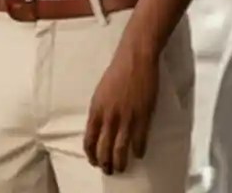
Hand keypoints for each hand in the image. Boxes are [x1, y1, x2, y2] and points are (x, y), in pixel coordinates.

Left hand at [84, 48, 158, 174]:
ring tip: (121, 169)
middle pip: (104, 147)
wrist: (134, 60)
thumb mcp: (100, 93)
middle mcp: (108, 116)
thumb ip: (100, 110)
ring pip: (120, 148)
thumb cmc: (117, 73)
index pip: (89, 138)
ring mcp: (126, 117)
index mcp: (96, 110)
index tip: (94, 161)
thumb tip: (100, 127)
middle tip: (108, 171)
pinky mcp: (143, 115)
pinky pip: (139, 140)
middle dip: (105, 163)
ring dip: (120, 162)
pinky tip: (139, 155)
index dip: (91, 153)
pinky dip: (138, 150)